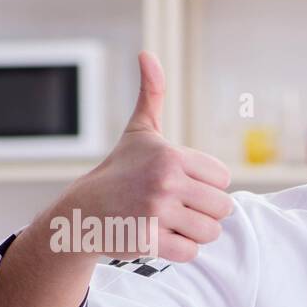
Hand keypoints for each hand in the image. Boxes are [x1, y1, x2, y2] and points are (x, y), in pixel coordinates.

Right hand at [58, 51, 233, 262]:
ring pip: (210, 232)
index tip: (181, 184)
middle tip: (175, 206)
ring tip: (168, 221)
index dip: (206, 185)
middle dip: (204, 211)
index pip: (223, 180)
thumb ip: (152, 94)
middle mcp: (165, 182)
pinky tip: (159, 236)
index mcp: (171, 156)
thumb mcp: (139, 132)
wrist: (83, 212)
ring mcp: (156, 213)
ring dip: (194, 231)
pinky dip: (180, 249)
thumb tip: (147, 54)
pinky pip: (190, 252)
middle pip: (223, 208)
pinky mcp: (148, 241)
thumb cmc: (119, 171)